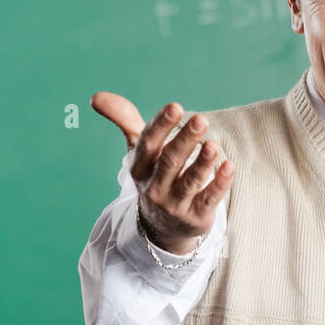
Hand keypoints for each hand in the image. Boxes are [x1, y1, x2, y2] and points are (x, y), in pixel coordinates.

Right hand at [90, 92, 234, 253]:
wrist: (163, 228)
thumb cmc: (154, 176)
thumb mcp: (139, 151)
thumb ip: (124, 120)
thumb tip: (96, 96)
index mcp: (140, 168)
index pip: (148, 144)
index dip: (161, 125)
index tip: (176, 106)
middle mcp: (155, 187)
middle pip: (170, 162)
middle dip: (184, 140)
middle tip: (201, 120)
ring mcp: (176, 205)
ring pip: (190, 182)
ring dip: (202, 163)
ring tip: (213, 145)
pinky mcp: (196, 217)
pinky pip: (209, 199)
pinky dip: (219, 183)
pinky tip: (229, 166)